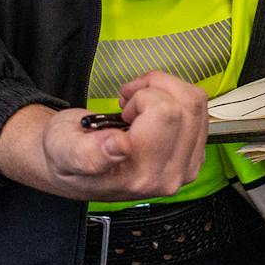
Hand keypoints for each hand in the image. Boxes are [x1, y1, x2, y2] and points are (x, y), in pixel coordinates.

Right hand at [0, 73, 208, 200]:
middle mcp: (168, 176)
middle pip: (186, 104)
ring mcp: (184, 168)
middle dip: (153, 89)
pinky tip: (150, 111)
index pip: (166, 112)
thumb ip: (88, 154)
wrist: (74, 169)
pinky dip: (175, 99)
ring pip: (197, 103)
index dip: (140, 99)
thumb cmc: (69, 153)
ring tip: (138, 104)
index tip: (121, 113)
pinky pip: (200, 111)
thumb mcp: (64, 150)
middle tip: (127, 101)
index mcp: (139, 174)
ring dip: (166, 91)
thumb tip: (119, 147)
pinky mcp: (193, 158)